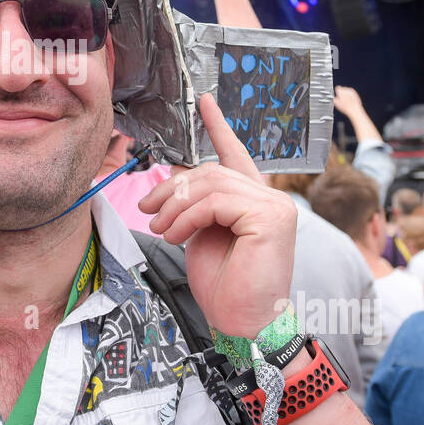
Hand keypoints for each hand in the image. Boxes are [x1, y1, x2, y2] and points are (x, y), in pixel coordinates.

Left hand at [137, 94, 297, 336]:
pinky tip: (178, 235)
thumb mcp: (200, 235)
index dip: (219, 127)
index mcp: (254, 201)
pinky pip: (216, 202)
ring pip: (210, 184)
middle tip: (148, 209)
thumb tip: (175, 173)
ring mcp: (275, 207)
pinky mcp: (271, 217)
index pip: (236, 154)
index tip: (205, 101)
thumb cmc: (224, 286)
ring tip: (161, 229)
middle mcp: (270, 199)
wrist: (242, 323)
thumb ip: (195, 205)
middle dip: (173, 187)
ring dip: (176, 206)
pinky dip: (188, 217)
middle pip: (211, 171)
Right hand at [332, 86, 364, 118]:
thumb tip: (334, 97)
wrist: (354, 110)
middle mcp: (346, 89)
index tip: (337, 96)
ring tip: (346, 102)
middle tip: (341, 100)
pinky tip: (349, 102)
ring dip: (346, 95)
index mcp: (340, 90)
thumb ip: (334, 98)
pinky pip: (351, 94)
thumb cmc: (345, 107)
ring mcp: (352, 91)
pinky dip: (350, 96)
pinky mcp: (356, 94)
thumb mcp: (335, 103)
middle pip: (342, 89)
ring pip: (347, 91)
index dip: (336, 92)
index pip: (337, 88)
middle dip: (341, 93)